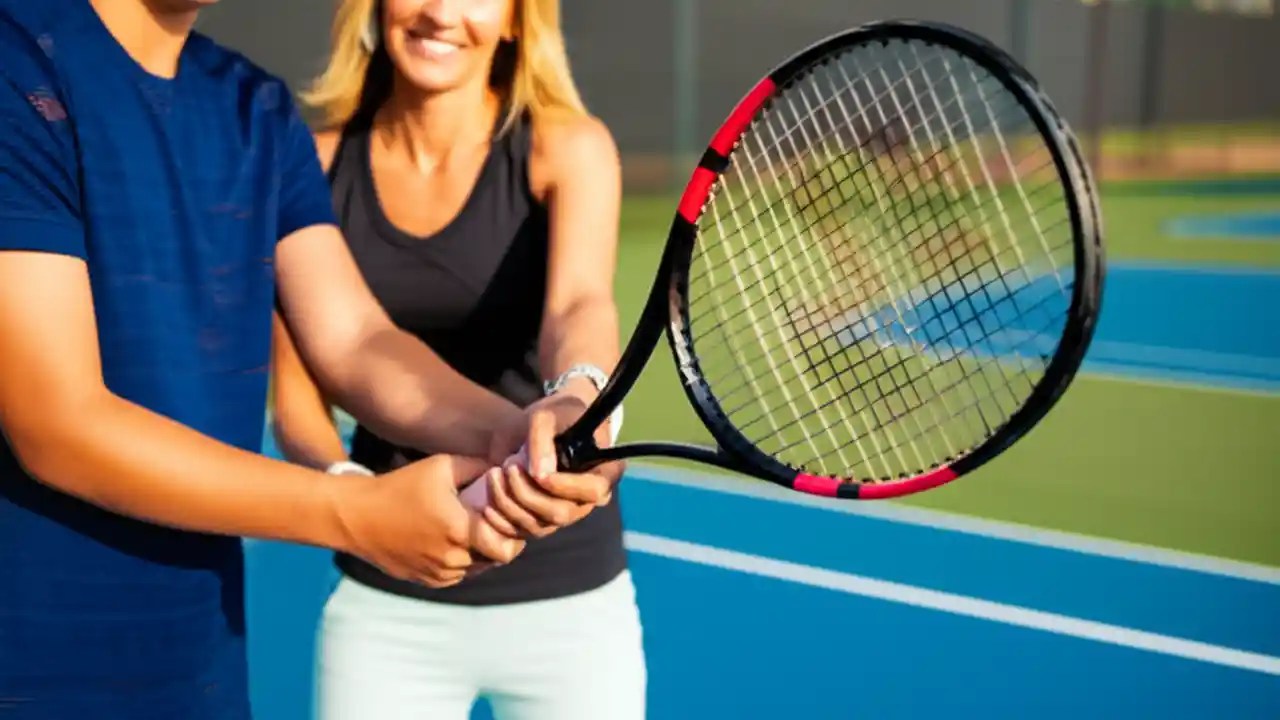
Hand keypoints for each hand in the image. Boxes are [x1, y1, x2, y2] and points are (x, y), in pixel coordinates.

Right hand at [325, 454, 525, 588]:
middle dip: (501, 541)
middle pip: (495, 559)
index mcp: (459, 531)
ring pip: (476, 568)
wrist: (356, 516)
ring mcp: (438, 573)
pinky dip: (462, 561)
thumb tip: (505, 467)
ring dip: (481, 552)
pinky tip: (454, 539)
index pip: (507, 548)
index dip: (514, 534)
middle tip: (495, 521)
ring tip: (474, 527)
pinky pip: (457, 575)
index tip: (509, 516)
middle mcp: (451, 559)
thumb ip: (477, 466)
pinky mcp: (425, 580)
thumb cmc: (399, 486)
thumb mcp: (440, 467)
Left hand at [483, 392, 624, 538]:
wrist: (548, 424)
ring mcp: (564, 514)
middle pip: (562, 513)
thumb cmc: (556, 416)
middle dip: (528, 494)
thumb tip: (539, 474)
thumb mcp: (548, 415)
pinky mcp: (541, 522)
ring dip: (510, 504)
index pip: (594, 491)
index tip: (538, 473)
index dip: (565, 486)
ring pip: (539, 526)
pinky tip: (486, 504)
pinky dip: (502, 521)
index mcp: (604, 473)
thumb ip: (542, 439)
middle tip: (507, 466)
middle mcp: (587, 500)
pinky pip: (522, 533)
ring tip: (494, 474)